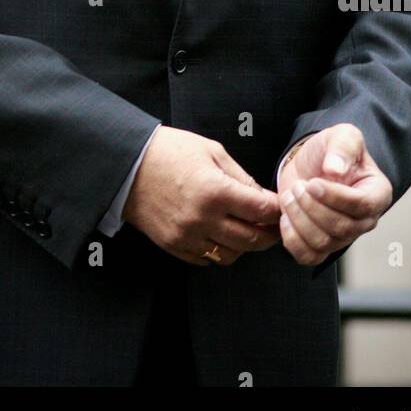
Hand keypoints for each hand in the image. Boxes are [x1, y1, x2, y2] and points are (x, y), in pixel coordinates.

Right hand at [121, 125, 281, 266]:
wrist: (128, 164)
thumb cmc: (170, 151)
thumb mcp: (211, 151)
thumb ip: (241, 177)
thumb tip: (264, 198)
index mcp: (216, 191)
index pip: (261, 211)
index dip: (277, 211)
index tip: (281, 209)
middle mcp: (203, 219)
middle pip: (251, 239)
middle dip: (268, 235)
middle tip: (273, 227)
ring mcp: (187, 236)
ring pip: (230, 255)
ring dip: (244, 246)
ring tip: (247, 231)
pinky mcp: (174, 246)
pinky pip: (206, 260)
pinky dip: (219, 251)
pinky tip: (220, 235)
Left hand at [276, 123, 392, 266]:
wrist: (310, 164)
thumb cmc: (330, 151)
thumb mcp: (342, 135)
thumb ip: (342, 148)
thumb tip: (336, 170)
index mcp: (377, 193)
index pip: (363, 205)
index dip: (335, 197)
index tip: (313, 183)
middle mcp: (364, 220)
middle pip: (342, 228)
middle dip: (312, 206)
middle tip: (299, 186)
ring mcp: (343, 237)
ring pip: (324, 243)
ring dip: (300, 219)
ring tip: (290, 196)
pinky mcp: (321, 246)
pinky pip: (308, 256)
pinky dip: (292, 240)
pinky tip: (286, 217)